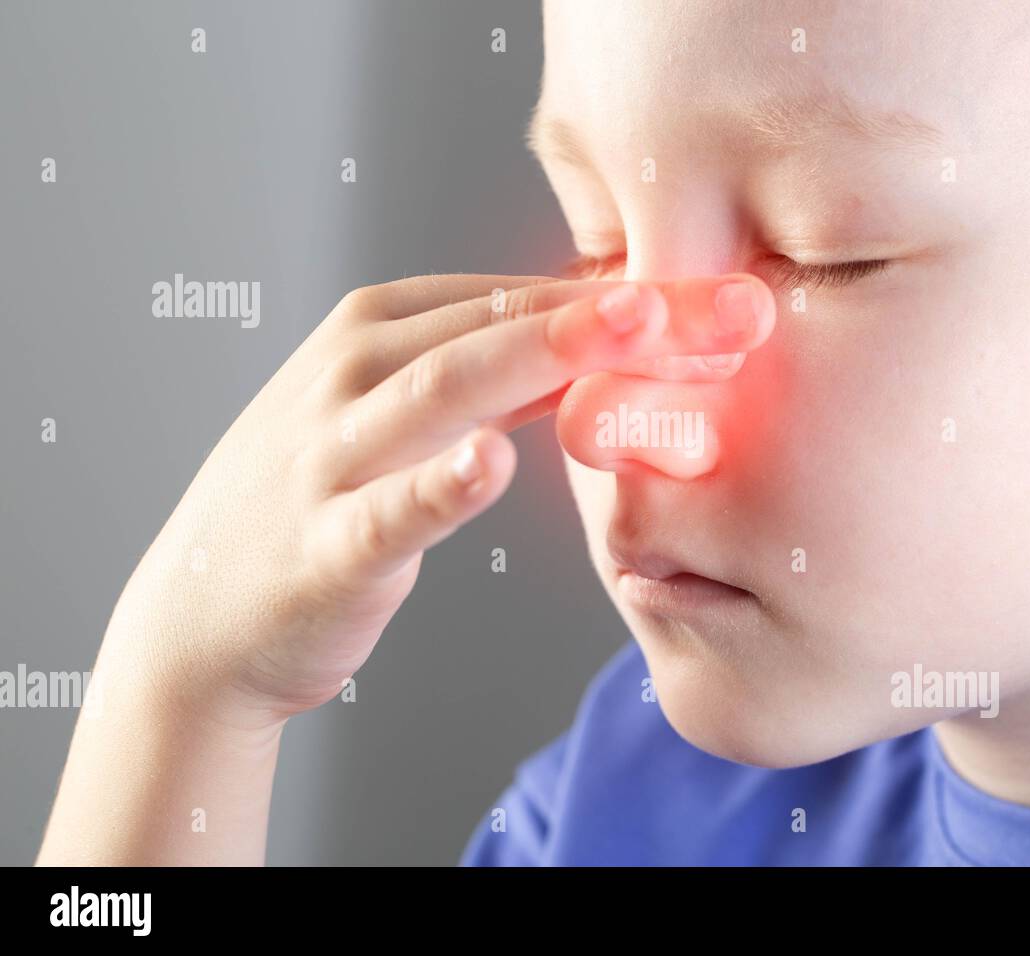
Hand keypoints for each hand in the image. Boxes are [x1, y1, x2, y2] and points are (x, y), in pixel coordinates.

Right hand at [102, 272, 775, 728]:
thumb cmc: (328, 500)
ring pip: (447, 387)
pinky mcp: (322, 541)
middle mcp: (354, 369)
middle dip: (620, 313)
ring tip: (633, 329)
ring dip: (543, 354)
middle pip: (501, 326)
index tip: (730, 298)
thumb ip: (502, 376)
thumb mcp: (410, 415)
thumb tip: (612, 341)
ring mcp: (332, 452)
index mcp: (383, 327)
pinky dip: (439, 482)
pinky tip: (489, 462)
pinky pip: (386, 509)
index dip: (631, 296)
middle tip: (727, 301)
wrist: (204, 612)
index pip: (521, 298)